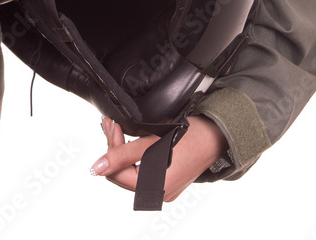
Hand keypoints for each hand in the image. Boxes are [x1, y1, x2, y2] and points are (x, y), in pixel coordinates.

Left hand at [90, 114, 227, 202]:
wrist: (217, 134)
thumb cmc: (191, 136)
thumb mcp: (152, 142)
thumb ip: (124, 155)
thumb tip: (98, 167)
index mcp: (155, 188)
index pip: (117, 174)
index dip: (111, 148)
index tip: (111, 125)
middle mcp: (160, 193)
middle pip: (124, 174)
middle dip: (115, 147)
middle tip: (111, 123)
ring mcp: (166, 188)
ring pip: (133, 172)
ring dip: (124, 150)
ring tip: (119, 128)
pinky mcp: (170, 180)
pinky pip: (145, 171)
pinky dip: (137, 155)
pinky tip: (133, 140)